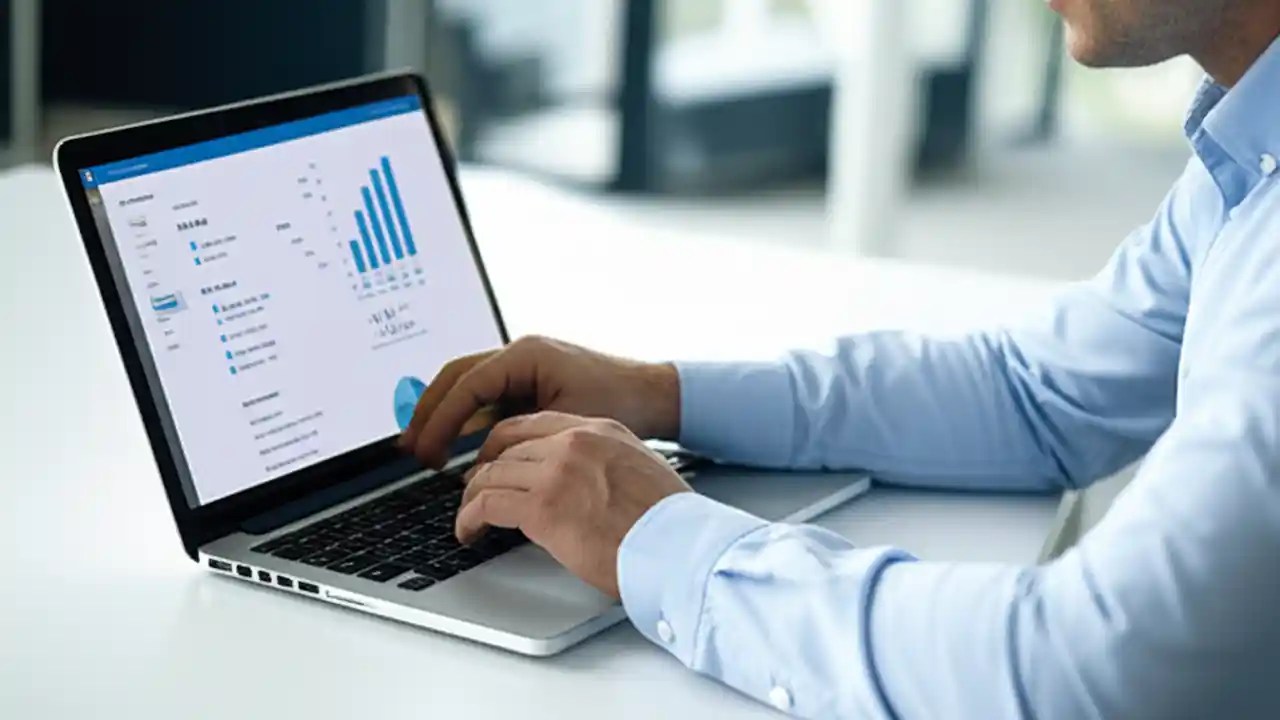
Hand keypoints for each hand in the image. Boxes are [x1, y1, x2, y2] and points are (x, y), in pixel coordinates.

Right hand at [400, 336, 680, 467]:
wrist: (654, 394)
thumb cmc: (620, 402)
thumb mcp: (567, 422)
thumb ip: (522, 438)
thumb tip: (480, 465)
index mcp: (526, 354)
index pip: (466, 384)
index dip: (441, 419)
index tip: (426, 450)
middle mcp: (519, 353)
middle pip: (455, 377)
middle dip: (428, 412)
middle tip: (410, 449)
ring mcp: (523, 366)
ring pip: (466, 386)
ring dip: (443, 415)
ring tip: (423, 450)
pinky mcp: (529, 381)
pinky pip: (486, 398)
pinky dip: (467, 420)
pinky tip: (456, 448)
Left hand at [456, 411, 691, 597]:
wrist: (682, 547)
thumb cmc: (672, 524)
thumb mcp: (641, 472)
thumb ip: (606, 467)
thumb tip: (587, 486)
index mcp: (601, 430)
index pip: (536, 423)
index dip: (507, 443)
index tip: (497, 460)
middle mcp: (575, 442)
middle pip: (507, 445)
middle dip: (485, 469)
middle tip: (476, 490)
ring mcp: (557, 472)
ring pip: (491, 474)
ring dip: (473, 498)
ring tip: (470, 519)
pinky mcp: (543, 507)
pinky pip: (487, 505)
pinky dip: (469, 520)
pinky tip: (470, 533)